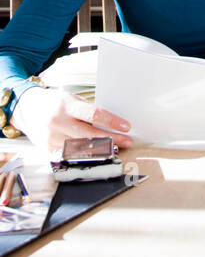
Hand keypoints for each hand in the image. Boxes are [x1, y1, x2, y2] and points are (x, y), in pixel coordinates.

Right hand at [10, 87, 132, 155]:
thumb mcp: (70, 99)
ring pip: (81, 148)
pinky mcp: (47, 150)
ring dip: (101, 151)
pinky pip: (70, 156)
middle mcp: (58, 122)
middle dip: (111, 139)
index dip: (112, 121)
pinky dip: (85, 157)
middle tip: (127, 141)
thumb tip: (110, 123)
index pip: (93, 114)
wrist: (26, 109)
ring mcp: (52, 138)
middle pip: (90, 134)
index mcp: (66, 105)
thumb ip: (86, 111)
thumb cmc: (53, 103)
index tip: (126, 126)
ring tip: (116, 149)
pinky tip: (96, 157)